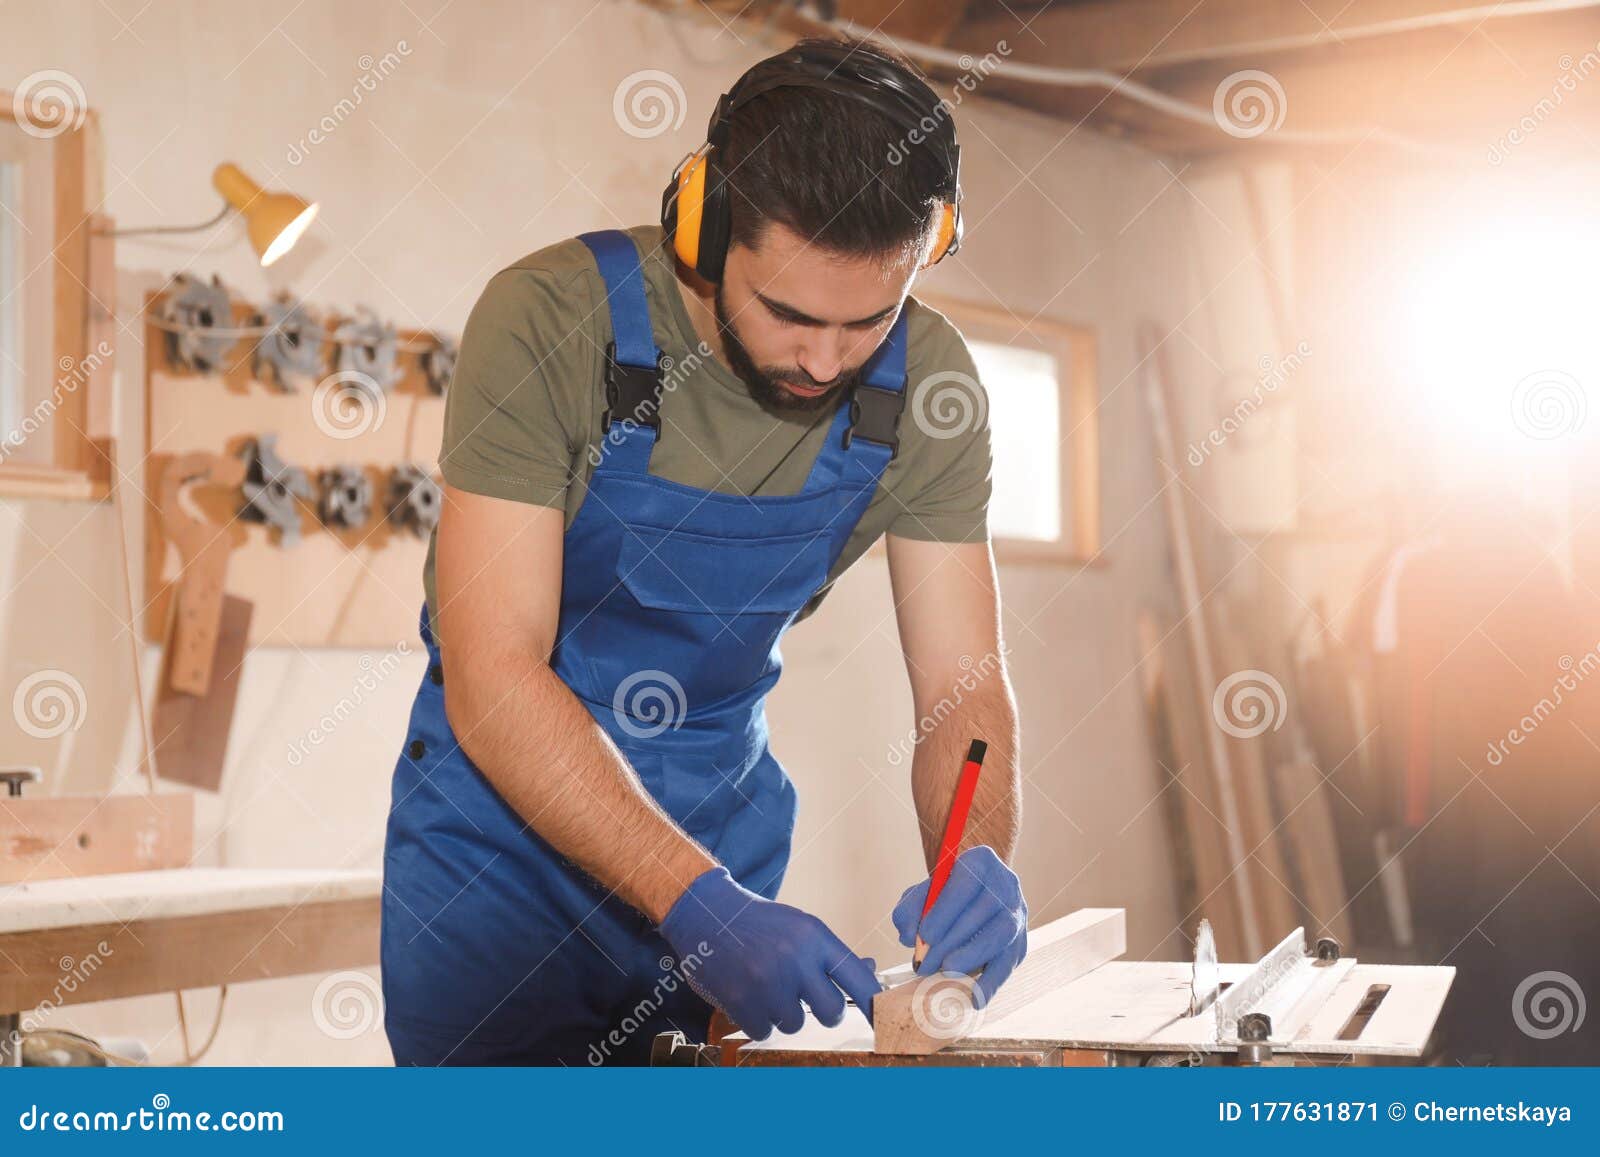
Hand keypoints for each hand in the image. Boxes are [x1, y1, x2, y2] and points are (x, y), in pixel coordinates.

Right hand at [659, 866, 881, 1039]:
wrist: (706, 914)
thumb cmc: (761, 923)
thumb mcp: (801, 927)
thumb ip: (833, 955)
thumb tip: (871, 973)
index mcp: (815, 937)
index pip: (858, 979)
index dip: (875, 1007)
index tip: (884, 1024)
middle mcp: (795, 959)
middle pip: (832, 1012)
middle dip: (823, 1011)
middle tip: (805, 997)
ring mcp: (767, 982)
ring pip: (796, 1025)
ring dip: (784, 1014)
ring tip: (767, 987)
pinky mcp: (741, 1001)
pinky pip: (765, 1031)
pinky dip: (758, 1020)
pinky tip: (748, 994)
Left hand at [891, 845, 1027, 1007]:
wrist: (975, 894)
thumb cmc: (944, 896)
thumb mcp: (923, 893)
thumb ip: (910, 909)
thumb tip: (909, 936)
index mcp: (981, 861)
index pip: (965, 884)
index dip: (945, 911)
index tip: (925, 935)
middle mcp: (1006, 884)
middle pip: (983, 911)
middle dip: (951, 941)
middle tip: (924, 963)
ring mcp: (1018, 913)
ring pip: (1001, 934)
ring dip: (972, 956)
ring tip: (946, 972)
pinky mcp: (1021, 941)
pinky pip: (1010, 961)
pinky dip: (992, 982)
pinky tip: (976, 998)